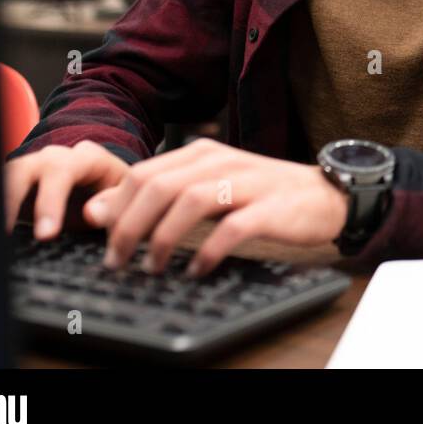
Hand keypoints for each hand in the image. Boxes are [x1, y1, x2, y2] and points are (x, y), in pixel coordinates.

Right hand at [4, 140, 130, 238]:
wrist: (105, 191)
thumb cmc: (116, 194)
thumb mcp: (124, 198)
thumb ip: (112, 204)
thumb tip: (91, 213)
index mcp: (86, 158)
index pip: (62, 171)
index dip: (51, 202)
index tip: (46, 234)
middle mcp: (54, 158)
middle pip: (24, 170)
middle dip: (12, 202)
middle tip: (6, 234)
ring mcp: (33, 168)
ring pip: (4, 178)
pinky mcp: (16, 184)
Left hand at [83, 139, 349, 277]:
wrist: (325, 193)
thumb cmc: (261, 193)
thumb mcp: (208, 187)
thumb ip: (158, 194)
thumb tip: (97, 212)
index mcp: (201, 153)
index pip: (143, 173)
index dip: (116, 207)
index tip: (103, 240)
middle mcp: (221, 161)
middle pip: (159, 186)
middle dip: (130, 226)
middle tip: (117, 260)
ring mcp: (246, 182)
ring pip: (190, 201)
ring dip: (163, 238)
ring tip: (152, 267)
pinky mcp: (269, 207)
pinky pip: (231, 228)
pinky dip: (207, 251)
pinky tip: (196, 270)